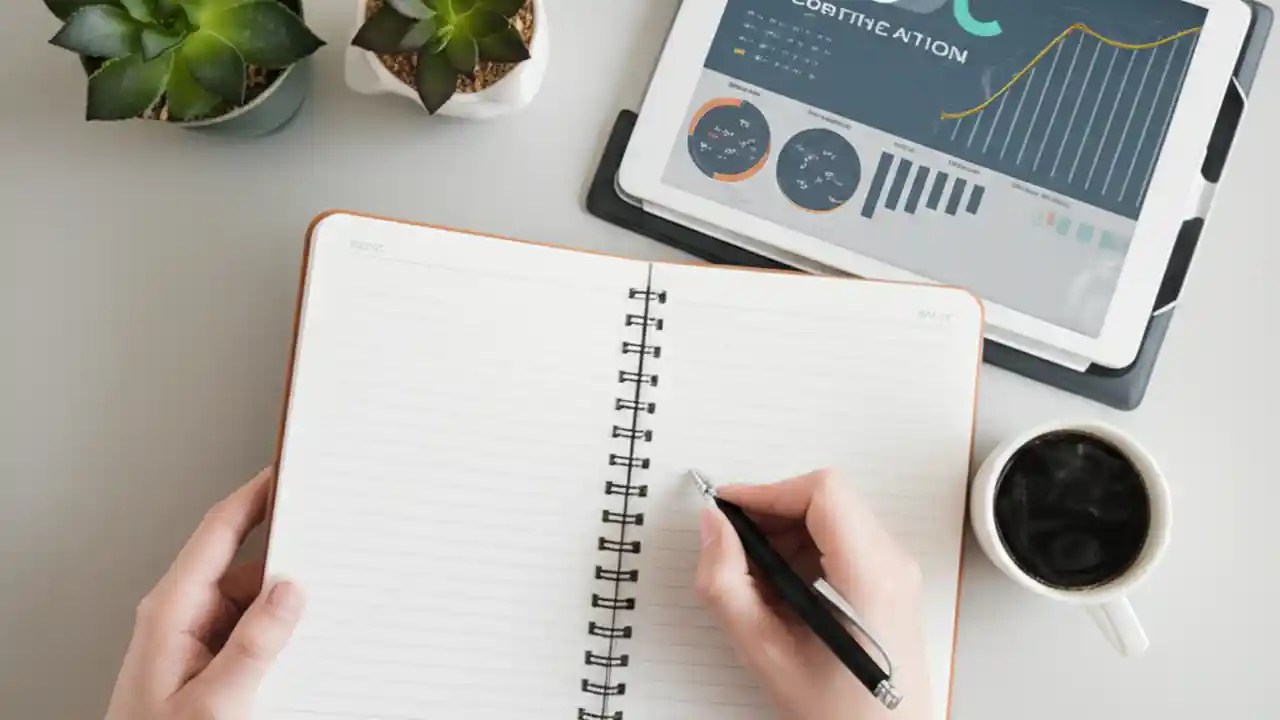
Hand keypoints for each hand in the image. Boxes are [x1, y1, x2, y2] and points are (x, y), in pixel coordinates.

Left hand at [105, 468, 304, 719]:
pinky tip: (298, 649)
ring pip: (252, 602)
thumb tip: (290, 590)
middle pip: (244, 566)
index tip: (288, 473)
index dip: (255, 495)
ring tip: (317, 623)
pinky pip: (249, 631)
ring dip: (284, 610)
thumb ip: (254, 645)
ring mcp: (193, 638)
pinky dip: (277, 633)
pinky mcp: (206, 660)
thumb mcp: (214, 701)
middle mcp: (180, 616)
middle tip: (328, 551)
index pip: (218, 531)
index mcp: (171, 610)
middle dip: (287, 562)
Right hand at [696, 470, 930, 719]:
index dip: (768, 491)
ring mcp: (894, 569)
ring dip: (784, 535)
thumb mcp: (766, 651)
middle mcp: (892, 562)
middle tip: (734, 546)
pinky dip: (801, 551)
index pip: (822, 492)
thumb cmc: (839, 711)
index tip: (729, 507)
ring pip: (829, 516)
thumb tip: (714, 527)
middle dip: (771, 513)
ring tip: (757, 580)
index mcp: (870, 575)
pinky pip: (838, 539)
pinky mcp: (887, 577)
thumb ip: (727, 583)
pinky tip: (782, 590)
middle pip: (825, 498)